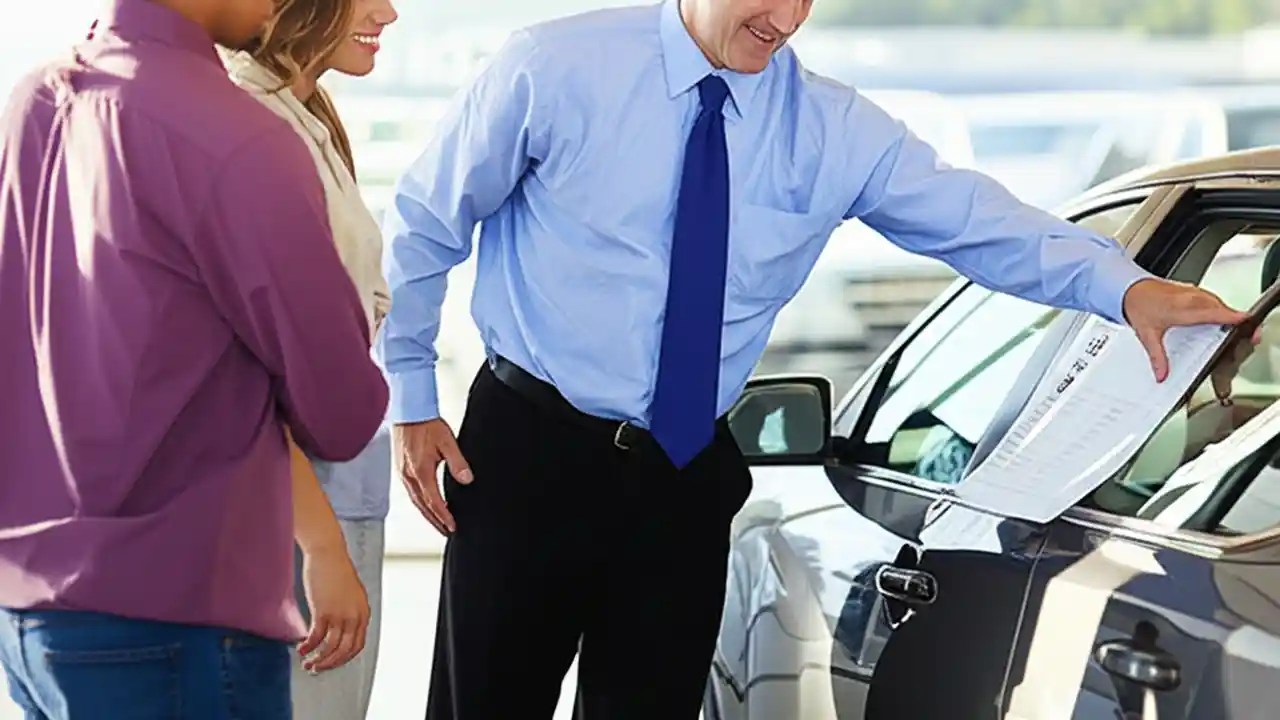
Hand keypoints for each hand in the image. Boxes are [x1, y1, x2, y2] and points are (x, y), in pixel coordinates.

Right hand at [297, 545, 368, 672]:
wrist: (328, 553)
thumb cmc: (337, 570)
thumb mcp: (351, 594)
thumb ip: (349, 612)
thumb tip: (340, 630)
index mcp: (363, 613)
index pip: (357, 646)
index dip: (343, 658)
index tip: (332, 662)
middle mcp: (354, 616)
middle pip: (345, 651)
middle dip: (330, 663)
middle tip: (317, 668)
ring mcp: (339, 615)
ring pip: (330, 647)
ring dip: (318, 659)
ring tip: (307, 663)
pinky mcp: (323, 611)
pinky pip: (316, 637)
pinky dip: (308, 646)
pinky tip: (301, 648)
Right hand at [394, 419, 471, 534]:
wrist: (408, 411)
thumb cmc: (425, 424)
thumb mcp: (447, 442)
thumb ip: (458, 462)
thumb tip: (467, 479)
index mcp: (420, 471)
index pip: (434, 501)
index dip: (444, 516)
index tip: (452, 526)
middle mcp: (409, 475)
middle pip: (423, 506)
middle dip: (435, 521)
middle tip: (446, 531)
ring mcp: (403, 473)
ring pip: (415, 501)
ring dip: (427, 514)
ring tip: (437, 522)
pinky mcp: (401, 468)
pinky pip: (411, 492)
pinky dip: (420, 502)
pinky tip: (425, 503)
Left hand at [1122, 278, 1248, 380]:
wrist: (1130, 289)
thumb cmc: (1139, 306)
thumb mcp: (1147, 335)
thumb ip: (1157, 357)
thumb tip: (1161, 374)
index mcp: (1180, 309)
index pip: (1210, 313)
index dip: (1229, 317)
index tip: (1245, 322)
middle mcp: (1190, 298)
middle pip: (1220, 309)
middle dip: (1235, 320)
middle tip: (1248, 334)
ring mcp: (1193, 292)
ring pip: (1218, 303)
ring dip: (1228, 314)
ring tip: (1238, 328)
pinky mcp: (1194, 291)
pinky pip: (1213, 299)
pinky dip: (1220, 309)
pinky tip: (1221, 318)